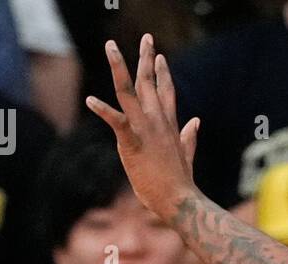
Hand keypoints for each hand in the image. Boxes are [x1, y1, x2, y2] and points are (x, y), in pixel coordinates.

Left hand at [86, 34, 199, 220]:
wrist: (180, 202)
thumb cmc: (181, 185)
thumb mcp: (186, 156)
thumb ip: (189, 137)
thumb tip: (197, 122)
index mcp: (169, 126)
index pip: (167, 92)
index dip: (163, 73)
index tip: (159, 56)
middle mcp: (158, 122)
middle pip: (150, 83)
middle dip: (147, 59)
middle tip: (146, 38)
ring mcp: (146, 130)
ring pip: (130, 92)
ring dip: (119, 67)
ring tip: (111, 47)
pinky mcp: (133, 142)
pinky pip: (116, 121)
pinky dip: (103, 110)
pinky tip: (90, 100)